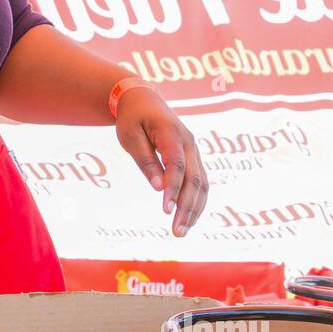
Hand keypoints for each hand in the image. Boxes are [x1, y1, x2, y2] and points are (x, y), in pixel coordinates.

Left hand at [115, 89, 207, 236]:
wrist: (143, 99)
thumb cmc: (132, 118)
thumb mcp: (130, 137)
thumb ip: (145, 161)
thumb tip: (157, 188)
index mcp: (172, 133)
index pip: (177, 165)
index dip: (173, 189)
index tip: (165, 210)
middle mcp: (189, 143)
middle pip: (194, 179)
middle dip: (187, 207)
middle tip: (176, 232)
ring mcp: (194, 150)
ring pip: (202, 183)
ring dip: (194, 209)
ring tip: (181, 232)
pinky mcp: (193, 158)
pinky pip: (201, 182)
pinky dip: (197, 201)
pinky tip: (188, 219)